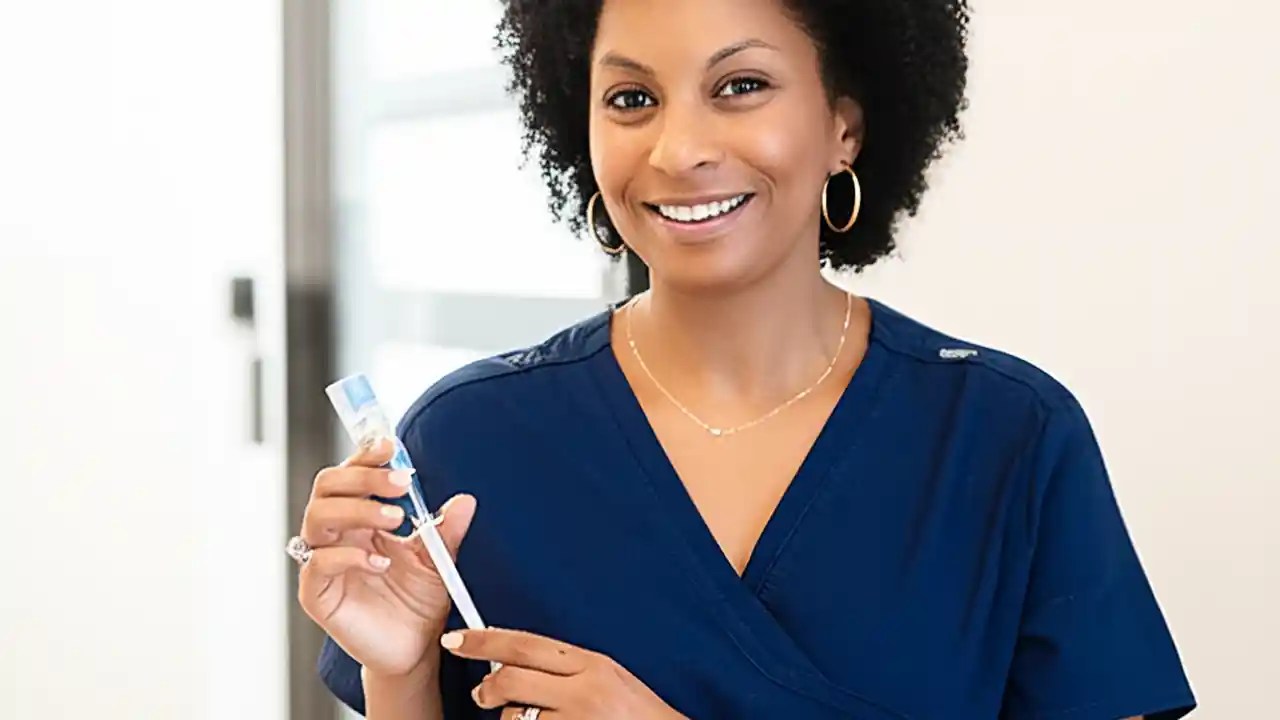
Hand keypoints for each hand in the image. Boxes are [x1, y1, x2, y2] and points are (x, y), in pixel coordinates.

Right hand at [295, 438, 477, 676]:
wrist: (414, 648)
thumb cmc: (418, 600)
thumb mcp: (438, 559)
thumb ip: (446, 530)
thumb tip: (465, 499)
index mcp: (359, 517)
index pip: (350, 474)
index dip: (365, 456)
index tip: (392, 447)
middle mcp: (335, 534)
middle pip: (328, 486)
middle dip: (364, 477)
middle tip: (402, 483)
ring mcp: (321, 561)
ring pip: (318, 517)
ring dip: (358, 510)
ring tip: (396, 520)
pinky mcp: (316, 593)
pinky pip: (318, 564)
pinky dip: (349, 556)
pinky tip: (380, 563)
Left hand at [441, 628, 685, 718]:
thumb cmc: (640, 714)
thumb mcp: (610, 677)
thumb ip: (569, 667)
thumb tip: (518, 661)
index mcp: (592, 664)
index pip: (526, 644)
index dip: (485, 641)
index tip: (456, 641)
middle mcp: (584, 692)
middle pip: (511, 679)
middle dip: (486, 688)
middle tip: (482, 694)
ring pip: (515, 718)